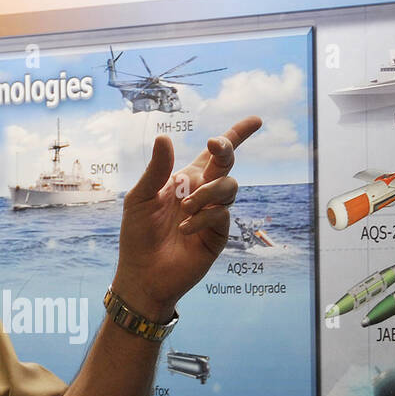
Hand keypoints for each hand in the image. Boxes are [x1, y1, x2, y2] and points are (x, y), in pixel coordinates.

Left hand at [112, 115, 261, 319]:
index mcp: (185, 180)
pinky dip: (203, 218)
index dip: (236, 135)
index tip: (256, 120)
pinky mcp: (218, 235)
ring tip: (185, 208)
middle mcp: (203, 193)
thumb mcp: (140, 198)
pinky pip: (221, 215)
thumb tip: (165, 137)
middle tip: (217, 144)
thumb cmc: (138, 236)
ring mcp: (213, 214)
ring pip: (229, 186)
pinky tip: (185, 229)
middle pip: (227, 163)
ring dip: (208, 192)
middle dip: (227, 148)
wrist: (143, 275)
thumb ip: (156, 171)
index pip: (214, 154)